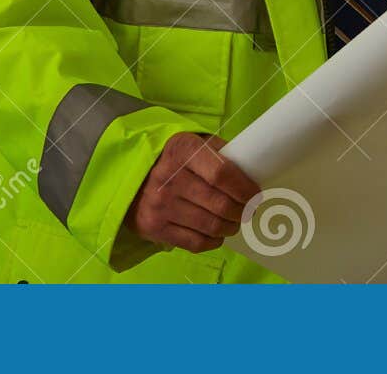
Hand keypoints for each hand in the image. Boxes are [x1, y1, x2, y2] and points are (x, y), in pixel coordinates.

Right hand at [126, 132, 260, 253]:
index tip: (254, 194)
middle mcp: (168, 177)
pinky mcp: (154, 227)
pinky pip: (197, 243)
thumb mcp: (196, 142)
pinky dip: (214, 241)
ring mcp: (160, 205)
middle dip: (242, 211)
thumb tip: (253, 171)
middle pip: (221, 205)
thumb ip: (222, 152)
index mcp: (182, 150)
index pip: (222, 174)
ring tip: (233, 221)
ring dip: (230, 227)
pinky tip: (215, 232)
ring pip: (212, 227)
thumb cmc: (174, 158)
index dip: (245, 189)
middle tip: (247, 210)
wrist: (132, 176)